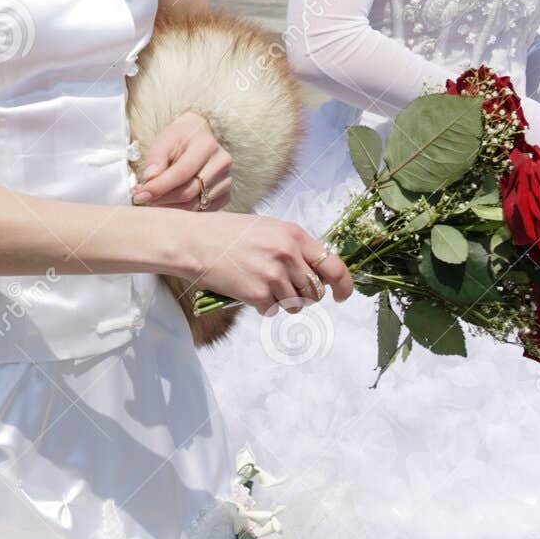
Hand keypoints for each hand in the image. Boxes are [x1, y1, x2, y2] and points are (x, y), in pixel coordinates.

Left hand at [133, 109, 232, 210]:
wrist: (199, 138)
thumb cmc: (179, 139)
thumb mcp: (164, 139)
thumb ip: (155, 158)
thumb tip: (150, 179)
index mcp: (207, 145)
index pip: (182, 172)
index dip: (159, 186)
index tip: (139, 194)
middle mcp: (222, 163)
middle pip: (188, 192)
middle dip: (161, 198)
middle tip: (141, 198)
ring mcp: (226, 181)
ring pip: (194, 205)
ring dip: (170, 207)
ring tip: (153, 199)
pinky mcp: (225, 196)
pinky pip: (201, 212)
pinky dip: (182, 211)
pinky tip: (169, 203)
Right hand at [180, 213, 353, 314]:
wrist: (195, 241)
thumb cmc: (229, 232)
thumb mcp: (268, 228)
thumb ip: (294, 246)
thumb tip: (316, 269)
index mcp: (294, 235)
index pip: (334, 266)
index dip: (344, 285)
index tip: (343, 295)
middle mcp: (288, 255)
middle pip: (315, 291)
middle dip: (306, 295)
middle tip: (286, 287)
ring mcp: (273, 276)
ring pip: (296, 304)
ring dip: (284, 301)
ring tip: (263, 285)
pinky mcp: (257, 294)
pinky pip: (273, 310)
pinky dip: (264, 305)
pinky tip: (248, 289)